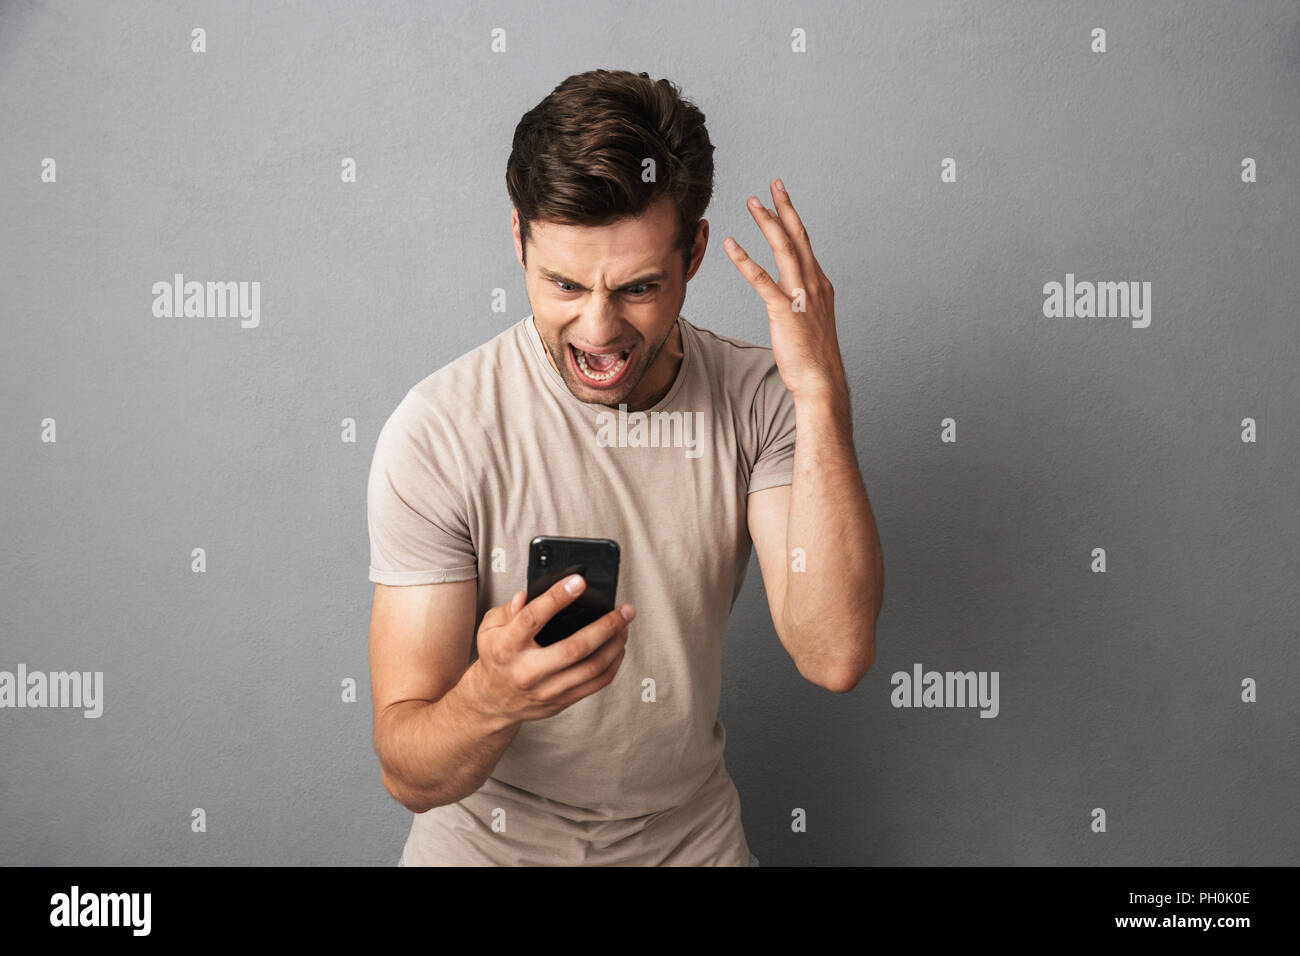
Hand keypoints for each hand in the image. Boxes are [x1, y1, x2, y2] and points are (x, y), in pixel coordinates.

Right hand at [468, 574, 634, 723]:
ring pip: (592, 667)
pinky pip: (596, 683)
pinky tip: (618, 647)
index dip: (557, 597)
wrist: (492, 703)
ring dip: (615, 644)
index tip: (579, 581)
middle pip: (574, 648)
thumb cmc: (496, 658)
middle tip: (624, 609)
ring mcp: (547, 689)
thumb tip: (525, 596)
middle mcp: (528, 670)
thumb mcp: (489, 630)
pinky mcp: (562, 701)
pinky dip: (613, 663)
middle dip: (606, 626)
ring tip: (625, 625)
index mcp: (507, 647)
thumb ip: (507, 610)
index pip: (532, 617)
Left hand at [723, 178, 848, 403]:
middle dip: (785, 208)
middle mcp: (814, 284)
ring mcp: (801, 295)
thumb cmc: (814, 357)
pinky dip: (744, 259)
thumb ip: (802, 303)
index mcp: (819, 285)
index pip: (805, 244)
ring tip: (753, 202)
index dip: (793, 219)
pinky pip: (761, 279)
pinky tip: (731, 244)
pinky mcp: (785, 310)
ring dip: (768, 222)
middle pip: (798, 237)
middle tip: (773, 184)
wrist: (821, 379)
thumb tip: (794, 298)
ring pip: (784, 249)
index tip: (783, 198)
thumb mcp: (811, 322)